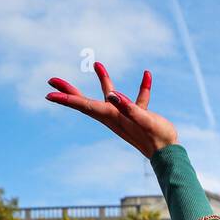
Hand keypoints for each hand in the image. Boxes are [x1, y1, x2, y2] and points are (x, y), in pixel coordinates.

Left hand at [46, 63, 176, 157]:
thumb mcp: (145, 120)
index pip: (84, 105)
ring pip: (109, 96)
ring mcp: (125, 116)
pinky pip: (136, 99)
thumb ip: (130, 108)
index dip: (66, 98)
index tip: (49, 93)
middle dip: (70, 91)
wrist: (170, 155)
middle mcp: (114, 117)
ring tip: (96, 64)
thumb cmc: (158, 138)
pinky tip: (147, 75)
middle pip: (87, 102)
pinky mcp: (138, 116)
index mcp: (112, 116)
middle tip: (52, 81)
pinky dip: (141, 87)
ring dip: (103, 80)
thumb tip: (113, 96)